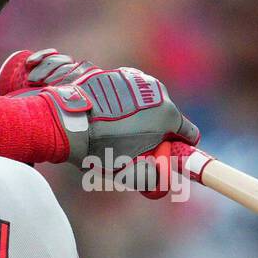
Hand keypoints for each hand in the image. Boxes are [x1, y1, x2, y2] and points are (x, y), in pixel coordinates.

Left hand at [0, 50, 201, 196]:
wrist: (67, 121)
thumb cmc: (100, 148)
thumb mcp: (128, 172)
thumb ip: (151, 179)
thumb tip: (161, 182)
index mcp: (168, 114)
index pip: (189, 132)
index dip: (181, 146)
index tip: (170, 154)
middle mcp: (158, 92)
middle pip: (168, 116)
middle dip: (158, 131)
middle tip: (137, 147)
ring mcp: (138, 79)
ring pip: (149, 103)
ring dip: (141, 116)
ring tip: (118, 131)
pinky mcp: (119, 74)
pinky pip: (131, 92)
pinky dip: (125, 103)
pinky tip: (108, 115)